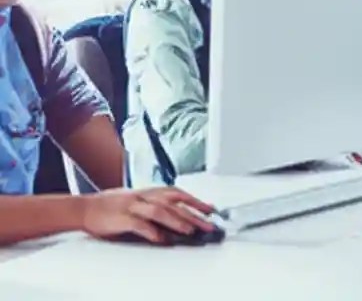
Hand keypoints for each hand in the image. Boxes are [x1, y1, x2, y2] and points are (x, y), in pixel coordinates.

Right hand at [80, 187, 216, 244]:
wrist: (82, 208)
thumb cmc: (110, 205)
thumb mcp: (136, 200)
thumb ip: (155, 205)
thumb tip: (178, 215)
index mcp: (148, 192)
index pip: (177, 194)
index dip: (195, 201)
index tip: (211, 210)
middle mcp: (142, 196)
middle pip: (173, 203)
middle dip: (193, 214)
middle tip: (208, 225)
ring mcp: (131, 206)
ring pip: (159, 211)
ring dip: (176, 221)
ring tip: (190, 231)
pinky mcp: (120, 218)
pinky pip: (139, 224)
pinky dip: (152, 231)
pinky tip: (162, 239)